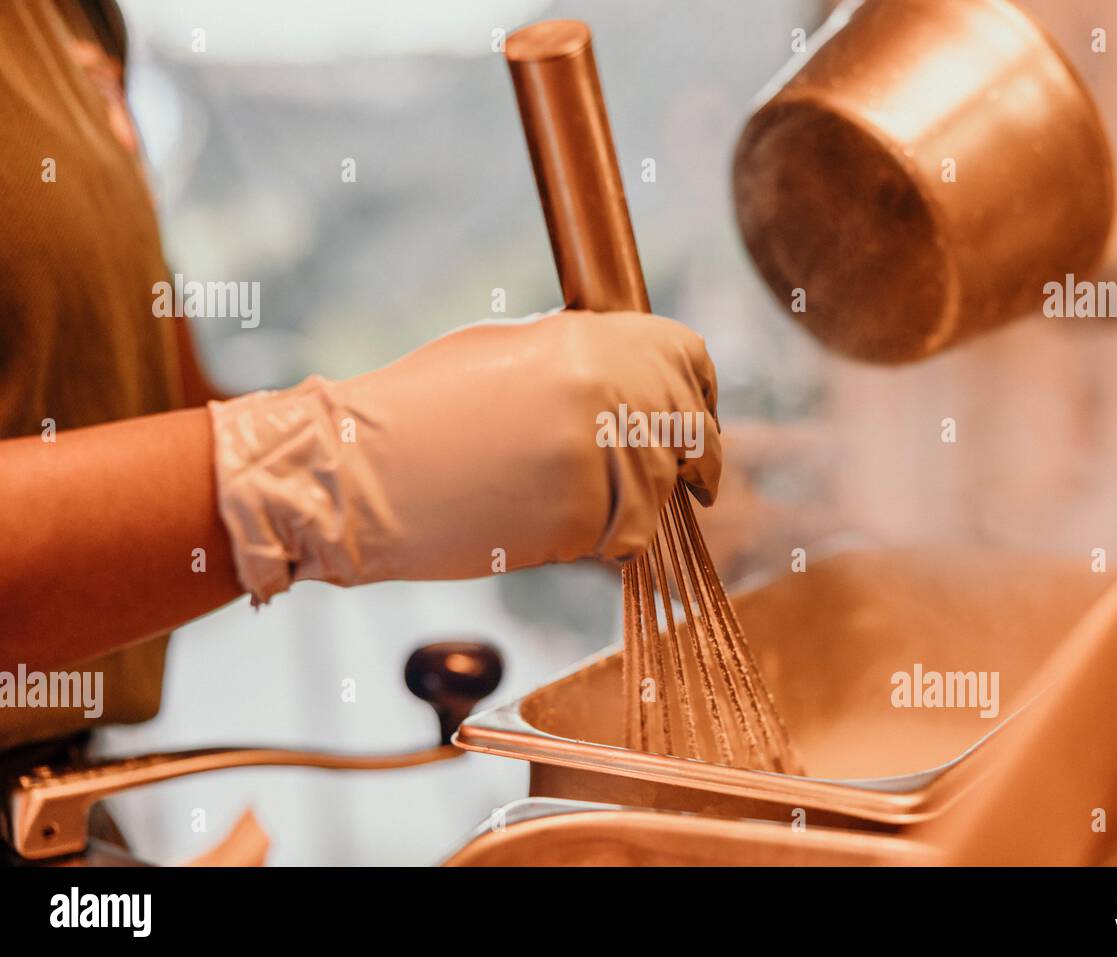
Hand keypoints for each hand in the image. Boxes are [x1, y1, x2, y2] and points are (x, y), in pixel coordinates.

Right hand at [208, 310, 721, 601]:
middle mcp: (604, 389)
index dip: (697, 394)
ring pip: (658, 492)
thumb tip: (646, 387)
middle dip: (685, 461)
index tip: (693, 425)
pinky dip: (601, 541)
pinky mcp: (579, 516)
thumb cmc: (420, 411)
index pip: (688, 359)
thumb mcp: (509, 355)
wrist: (355, 470)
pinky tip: (546, 525)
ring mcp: (595, 454)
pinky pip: (622, 538)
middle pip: (686, 430)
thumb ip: (587, 366)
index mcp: (587, 339)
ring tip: (565, 501)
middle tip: (689, 484)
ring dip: (632, 506)